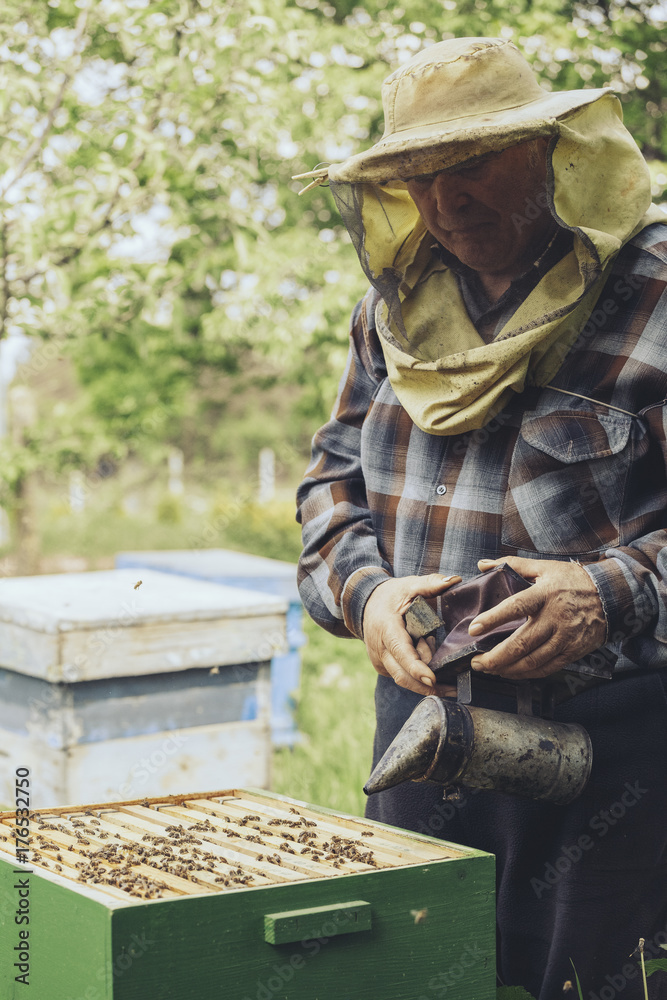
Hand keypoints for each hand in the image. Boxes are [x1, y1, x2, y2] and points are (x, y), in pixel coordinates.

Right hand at [362, 574, 460, 695]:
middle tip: (455, 687)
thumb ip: (430, 584)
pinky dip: (419, 674)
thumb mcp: (409, 586)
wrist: (366, 604)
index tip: (432, 679)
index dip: (416, 668)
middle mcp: (379, 650)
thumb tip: (455, 580)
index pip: (401, 652)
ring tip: (443, 668)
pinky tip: (429, 660)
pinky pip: (403, 676)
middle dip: (428, 683)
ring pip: (404, 679)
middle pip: (403, 675)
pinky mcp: (384, 667)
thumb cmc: (391, 595)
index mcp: (386, 629)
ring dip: (425, 678)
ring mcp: (380, 661)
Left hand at [468, 556, 606, 679]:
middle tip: (477, 662)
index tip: (474, 629)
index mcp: (545, 593)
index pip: (515, 607)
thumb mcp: (544, 567)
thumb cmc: (572, 580)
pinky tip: (513, 672)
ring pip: (533, 660)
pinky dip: (527, 673)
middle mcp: (555, 617)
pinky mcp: (573, 651)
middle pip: (522, 643)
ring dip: (508, 669)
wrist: (611, 596)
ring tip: (490, 669)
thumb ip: (511, 565)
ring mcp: (565, 637)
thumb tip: (482, 564)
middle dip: (495, 657)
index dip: (493, 618)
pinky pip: (547, 667)